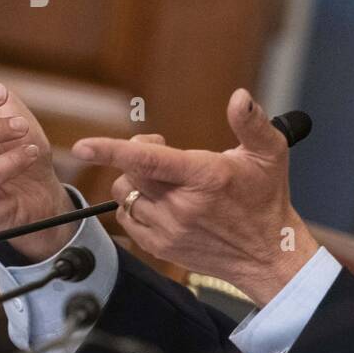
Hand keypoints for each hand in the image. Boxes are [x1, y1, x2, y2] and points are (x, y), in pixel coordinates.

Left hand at [71, 89, 318, 306]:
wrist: (268, 255)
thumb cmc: (268, 200)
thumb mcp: (270, 154)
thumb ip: (252, 123)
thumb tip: (240, 97)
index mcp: (205, 177)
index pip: (148, 161)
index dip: (112, 150)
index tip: (83, 146)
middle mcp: (183, 206)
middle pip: (131, 174)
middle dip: (136, 155)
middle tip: (160, 149)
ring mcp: (170, 230)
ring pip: (126, 196)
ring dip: (136, 182)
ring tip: (164, 180)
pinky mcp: (162, 247)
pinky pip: (129, 219)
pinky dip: (135, 206)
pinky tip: (160, 202)